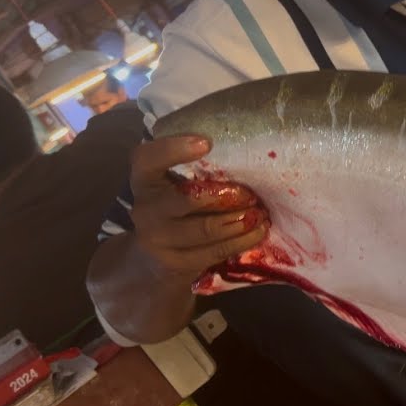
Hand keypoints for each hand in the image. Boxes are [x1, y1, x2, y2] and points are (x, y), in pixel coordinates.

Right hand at [129, 136, 267, 285]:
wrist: (156, 258)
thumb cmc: (177, 207)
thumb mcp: (176, 184)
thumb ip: (197, 169)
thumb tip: (245, 149)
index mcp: (144, 179)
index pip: (147, 159)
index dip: (173, 149)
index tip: (206, 143)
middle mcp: (145, 209)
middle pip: (187, 198)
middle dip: (226, 195)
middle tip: (251, 194)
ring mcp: (157, 239)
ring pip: (206, 228)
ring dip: (241, 220)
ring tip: (261, 213)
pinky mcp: (177, 263)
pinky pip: (216, 250)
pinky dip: (243, 239)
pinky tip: (259, 230)